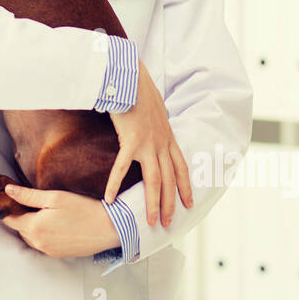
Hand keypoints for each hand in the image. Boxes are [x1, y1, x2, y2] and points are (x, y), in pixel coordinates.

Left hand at [0, 184, 121, 257]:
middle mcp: (39, 242)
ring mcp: (48, 250)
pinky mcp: (58, 254)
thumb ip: (28, 195)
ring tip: (42, 212)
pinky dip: (42, 234)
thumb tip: (8, 190)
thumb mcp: (55, 197)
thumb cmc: (83, 209)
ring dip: (31, 226)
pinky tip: (53, 224)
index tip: (8, 199)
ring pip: (30, 237)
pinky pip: (42, 243)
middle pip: (19, 229)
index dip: (7, 208)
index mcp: (34, 227)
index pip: (9, 219)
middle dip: (20, 216)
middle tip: (28, 202)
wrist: (108, 228)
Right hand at [104, 59, 193, 226]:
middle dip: (171, 203)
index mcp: (168, 136)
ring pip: (155, 180)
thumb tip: (152, 126)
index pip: (182, 167)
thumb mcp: (155, 108)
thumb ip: (155, 122)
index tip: (189, 203)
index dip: (186, 187)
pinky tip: (109, 199)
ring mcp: (148, 143)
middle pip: (170, 179)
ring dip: (153, 202)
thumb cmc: (139, 89)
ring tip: (151, 221)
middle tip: (168, 223)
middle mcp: (161, 143)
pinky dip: (115, 185)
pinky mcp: (131, 140)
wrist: (131, 76)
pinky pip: (121, 168)